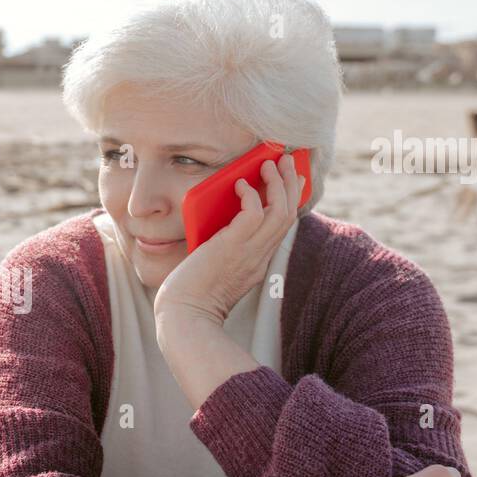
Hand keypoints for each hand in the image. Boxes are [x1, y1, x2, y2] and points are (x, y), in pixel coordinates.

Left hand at [152, 151, 303, 325]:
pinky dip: (250, 195)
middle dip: (292, 183)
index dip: (291, 200)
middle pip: (289, 214)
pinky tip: (240, 184)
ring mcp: (248, 252)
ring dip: (277, 183)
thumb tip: (220, 218)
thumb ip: (225, 246)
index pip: (284, 226)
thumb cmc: (192, 294)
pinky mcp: (231, 248)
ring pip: (279, 211)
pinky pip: (253, 214)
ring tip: (269, 164)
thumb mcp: (217, 267)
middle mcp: (259, 256)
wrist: (184, 317)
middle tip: (288, 160)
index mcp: (258, 261)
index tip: (291, 179)